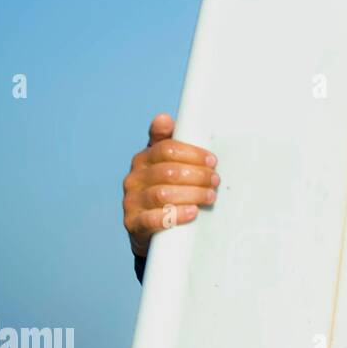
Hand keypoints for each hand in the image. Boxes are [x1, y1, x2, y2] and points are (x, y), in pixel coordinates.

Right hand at [122, 112, 218, 256]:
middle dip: (197, 175)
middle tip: (215, 181)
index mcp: (143, 159)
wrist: (149, 230)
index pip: (166, 149)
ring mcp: (130, 201)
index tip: (212, 160)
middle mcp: (133, 178)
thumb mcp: (166, 165)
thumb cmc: (164, 191)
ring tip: (210, 196)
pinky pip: (153, 219)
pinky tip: (193, 212)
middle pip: (168, 172)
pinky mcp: (133, 224)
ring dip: (192, 194)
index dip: (193, 154)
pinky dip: (176, 215)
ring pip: (162, 194)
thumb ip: (168, 142)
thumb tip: (163, 117)